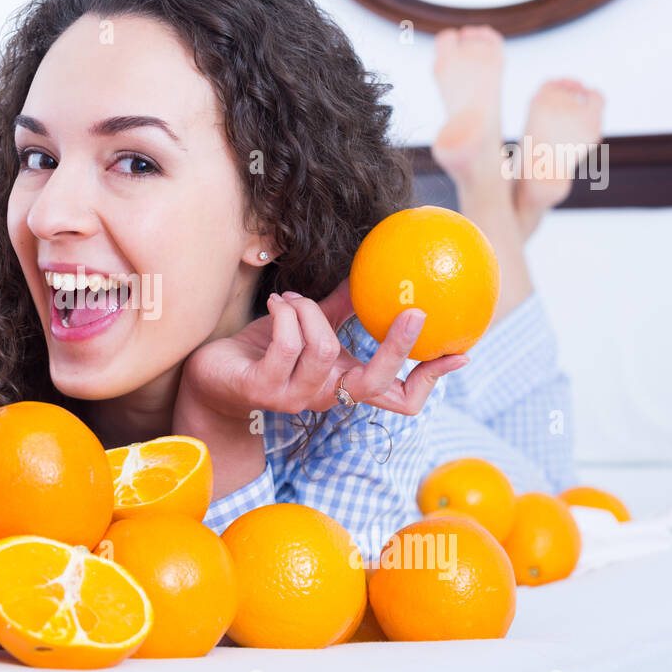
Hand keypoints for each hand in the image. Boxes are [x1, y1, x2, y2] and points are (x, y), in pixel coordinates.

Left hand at [181, 278, 467, 420]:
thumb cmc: (261, 353)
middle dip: (397, 348)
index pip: (400, 397)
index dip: (433, 379)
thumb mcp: (307, 327)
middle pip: (377, 384)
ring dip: (310, 313)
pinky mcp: (262, 390)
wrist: (209, 379)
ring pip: (324, 351)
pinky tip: (277, 303)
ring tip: (292, 299)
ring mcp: (295, 398)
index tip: (461, 350)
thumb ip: (339, 309)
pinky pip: (287, 347)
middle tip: (411, 312)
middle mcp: (327, 395)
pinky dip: (286, 316)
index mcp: (345, 382)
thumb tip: (372, 274)